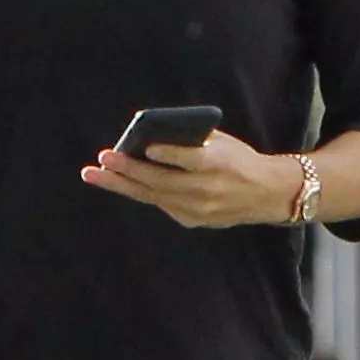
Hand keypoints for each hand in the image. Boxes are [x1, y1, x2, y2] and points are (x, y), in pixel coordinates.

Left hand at [81, 130, 300, 229]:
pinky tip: (119, 182)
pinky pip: (160, 203)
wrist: (266, 193)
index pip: (190, 161)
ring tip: (93, 174)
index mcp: (219, 165)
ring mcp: (198, 209)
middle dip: (129, 170)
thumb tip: (149, 138)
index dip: (168, 155)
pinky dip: (139, 191)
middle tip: (103, 159)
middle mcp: (207, 190)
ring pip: (152, 196)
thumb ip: (191, 141)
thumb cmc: (237, 159)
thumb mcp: (222, 143)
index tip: (145, 148)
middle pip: (162, 181)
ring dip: (120, 185)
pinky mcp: (191, 220)